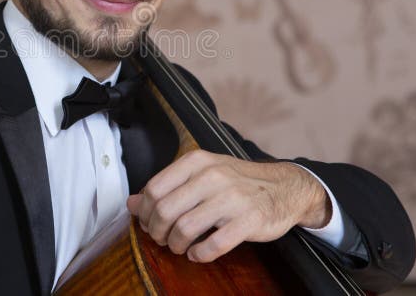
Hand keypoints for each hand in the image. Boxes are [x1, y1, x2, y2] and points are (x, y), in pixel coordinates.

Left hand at [125, 149, 330, 262]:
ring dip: (176, 245)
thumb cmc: (236, 182)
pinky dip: (199, 254)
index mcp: (197, 161)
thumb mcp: (200, 175)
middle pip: (165, 210)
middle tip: (162, 238)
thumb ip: (167, 187)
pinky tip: (198, 253)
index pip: (155, 188)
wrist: (283, 187)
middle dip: (157, 231)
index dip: (145, 211)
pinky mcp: (249, 221)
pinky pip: (213, 245)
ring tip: (180, 246)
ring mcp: (232, 198)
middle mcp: (213, 176)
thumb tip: (132, 203)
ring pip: (185, 229)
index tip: (148, 222)